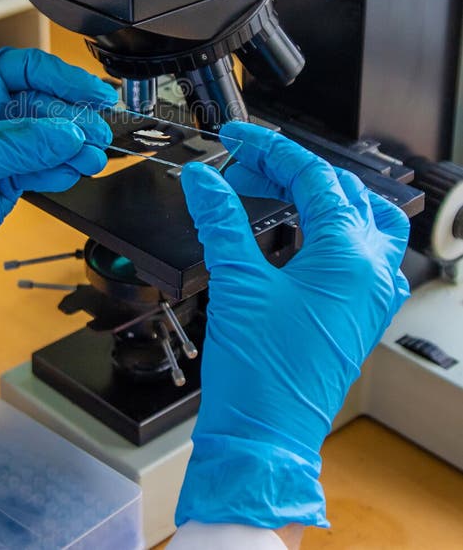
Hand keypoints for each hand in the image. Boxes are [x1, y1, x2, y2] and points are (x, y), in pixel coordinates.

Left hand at [0, 48, 116, 312]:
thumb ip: (20, 144)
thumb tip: (69, 132)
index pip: (25, 69)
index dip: (63, 78)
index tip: (93, 92)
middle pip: (45, 103)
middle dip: (73, 119)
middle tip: (96, 133)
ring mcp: (0, 145)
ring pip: (51, 137)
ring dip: (74, 147)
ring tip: (92, 158)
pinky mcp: (9, 177)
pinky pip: (46, 166)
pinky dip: (62, 170)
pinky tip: (72, 171)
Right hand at [176, 122, 409, 529]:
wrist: (266, 437)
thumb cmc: (261, 372)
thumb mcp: (238, 283)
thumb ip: (221, 221)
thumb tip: (203, 179)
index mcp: (350, 258)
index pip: (314, 179)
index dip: (271, 150)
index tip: (238, 137)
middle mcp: (372, 272)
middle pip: (341, 193)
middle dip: (293, 169)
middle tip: (246, 162)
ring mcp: (371, 296)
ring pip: (363, 221)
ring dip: (322, 197)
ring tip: (277, 187)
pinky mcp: (358, 315)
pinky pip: (361, 255)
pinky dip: (331, 231)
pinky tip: (298, 232)